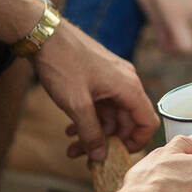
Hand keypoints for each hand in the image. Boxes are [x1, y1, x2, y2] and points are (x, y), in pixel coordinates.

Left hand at [33, 18, 158, 159]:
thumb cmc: (63, 63)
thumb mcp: (76, 104)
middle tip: (87, 157)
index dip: (137, 142)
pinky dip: (88, 119)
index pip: (147, 121)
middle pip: (126, 121)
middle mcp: (125, 82)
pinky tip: (70, 129)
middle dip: (107, 141)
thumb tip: (100, 156)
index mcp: (128, 87)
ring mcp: (111, 79)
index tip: (119, 156)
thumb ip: (90, 132)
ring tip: (72, 147)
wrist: (44, 34)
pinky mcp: (98, 76)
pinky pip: (100, 104)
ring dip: (93, 132)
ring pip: (110, 115)